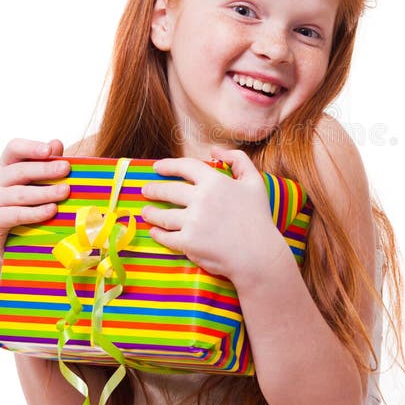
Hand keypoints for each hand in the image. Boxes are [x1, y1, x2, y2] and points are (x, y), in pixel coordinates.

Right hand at [0, 139, 70, 284]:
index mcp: (4, 169)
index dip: (31, 148)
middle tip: (66, 168)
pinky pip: (15, 215)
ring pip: (20, 194)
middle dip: (45, 169)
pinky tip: (51, 211)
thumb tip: (56, 142)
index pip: (14, 150)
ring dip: (44, 192)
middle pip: (19, 171)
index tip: (50, 149)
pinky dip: (35, 212)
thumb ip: (44, 165)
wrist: (3, 247)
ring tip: (65, 191)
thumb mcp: (32, 186)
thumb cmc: (20, 211)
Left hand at [140, 147, 286, 288]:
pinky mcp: (188, 242)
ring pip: (163, 215)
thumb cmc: (258, 218)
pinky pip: (167, 236)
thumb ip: (238, 159)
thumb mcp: (255, 181)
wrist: (258, 254)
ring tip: (145, 211)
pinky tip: (154, 231)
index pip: (185, 167)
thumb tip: (215, 151)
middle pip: (169, 191)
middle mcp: (201, 199)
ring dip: (151, 212)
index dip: (169, 165)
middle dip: (154, 190)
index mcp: (215, 182)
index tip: (157, 167)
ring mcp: (193, 221)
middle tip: (146, 190)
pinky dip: (158, 233)